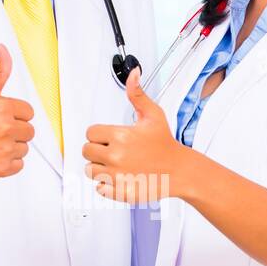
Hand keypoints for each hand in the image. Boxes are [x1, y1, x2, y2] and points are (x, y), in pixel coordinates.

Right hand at [0, 44, 34, 178]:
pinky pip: (19, 165)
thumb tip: (4, 51)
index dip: (15, 114)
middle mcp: (5, 128)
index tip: (1, 118)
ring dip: (11, 147)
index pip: (28, 112)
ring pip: (24, 148)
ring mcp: (4, 149)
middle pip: (29, 131)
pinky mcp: (2, 167)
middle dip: (14, 131)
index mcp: (2, 107)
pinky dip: (8, 163)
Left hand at [83, 66, 185, 204]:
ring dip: (99, 167)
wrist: (180, 170)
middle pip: (86, 151)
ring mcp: (117, 176)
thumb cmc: (165, 144)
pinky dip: (106, 185)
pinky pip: (99, 188)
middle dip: (97, 150)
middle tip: (112, 150)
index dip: (99, 134)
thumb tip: (133, 73)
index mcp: (121, 136)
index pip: (90, 133)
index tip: (110, 137)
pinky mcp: (120, 192)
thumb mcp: (153, 115)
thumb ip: (137, 94)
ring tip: (116, 164)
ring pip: (90, 170)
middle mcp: (116, 156)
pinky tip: (119, 177)